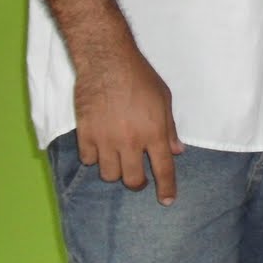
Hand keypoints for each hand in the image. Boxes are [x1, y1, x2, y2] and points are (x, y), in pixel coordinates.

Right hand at [72, 41, 184, 203]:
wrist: (108, 62)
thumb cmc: (140, 77)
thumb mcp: (164, 100)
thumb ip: (169, 128)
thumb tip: (177, 151)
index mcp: (154, 132)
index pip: (164, 169)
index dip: (166, 188)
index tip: (167, 201)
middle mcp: (131, 141)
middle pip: (132, 180)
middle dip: (137, 182)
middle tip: (137, 175)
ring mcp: (106, 140)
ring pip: (109, 175)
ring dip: (115, 170)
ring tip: (117, 157)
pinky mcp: (85, 134)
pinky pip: (88, 160)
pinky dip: (94, 157)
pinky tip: (99, 146)